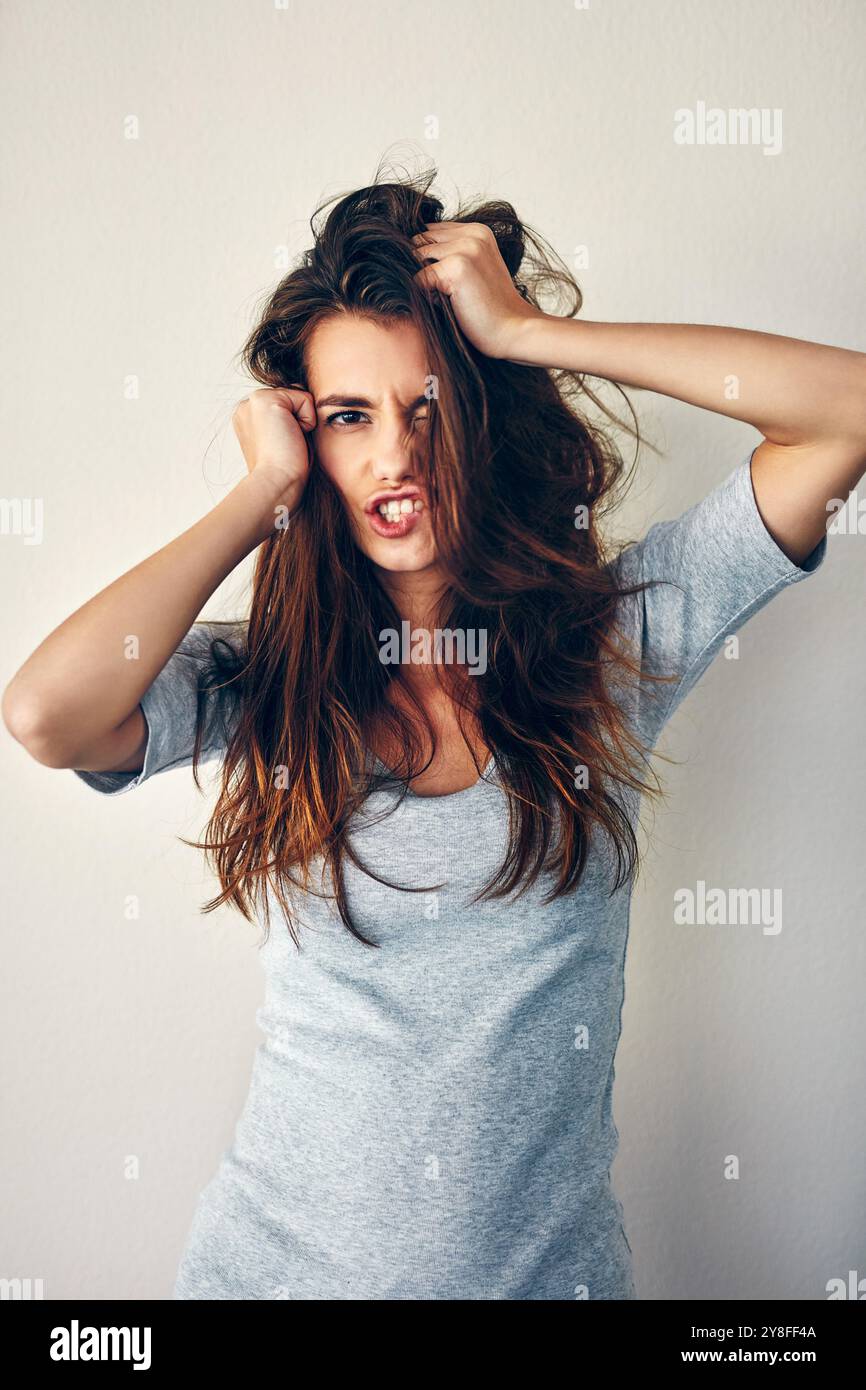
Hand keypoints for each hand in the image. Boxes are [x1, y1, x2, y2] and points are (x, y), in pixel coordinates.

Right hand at [233, 385, 315, 495]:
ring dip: (302, 422)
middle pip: (293, 398)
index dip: (295, 425)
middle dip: (299, 421)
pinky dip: (307, 421)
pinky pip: (305, 399)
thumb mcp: (284, 440)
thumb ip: (288, 417)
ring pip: (299, 397)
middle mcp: (246, 407)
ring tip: (288, 442)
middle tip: (286, 446)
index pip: (286, 405)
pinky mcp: (265, 399)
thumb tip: (303, 396)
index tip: (283, 448)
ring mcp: (253, 401)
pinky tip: (291, 437)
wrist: (277, 484)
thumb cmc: (285, 472)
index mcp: (248, 418)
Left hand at [410, 221, 542, 359]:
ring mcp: (465, 249)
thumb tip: (408, 255)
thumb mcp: (475, 270)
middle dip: (418, 267)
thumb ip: (451, 254)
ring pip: (416, 259)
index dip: (425, 256)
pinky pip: (418, 279)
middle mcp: (472, 234)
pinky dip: (423, 296)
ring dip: (421, 282)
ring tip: (443, 300)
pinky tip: (443, 307)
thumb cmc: (491, 308)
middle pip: (420, 242)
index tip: (434, 280)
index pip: (431, 231)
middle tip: (437, 293)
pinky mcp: (456, 267)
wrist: (514, 331)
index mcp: (478, 231)